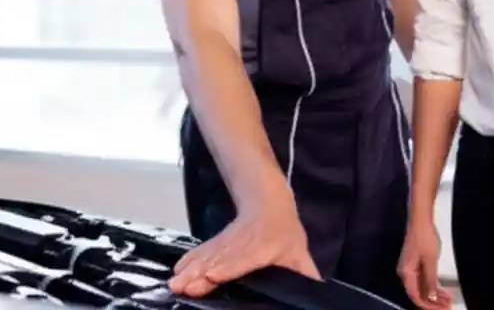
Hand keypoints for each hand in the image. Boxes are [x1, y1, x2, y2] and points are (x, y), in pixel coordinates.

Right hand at [168, 185, 319, 296]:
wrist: (266, 200)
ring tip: (175, 283)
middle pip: (217, 260)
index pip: (243, 259)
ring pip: (206, 256)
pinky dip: (188, 261)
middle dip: (199, 273)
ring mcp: (226, 242)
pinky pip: (201, 251)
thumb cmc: (285, 231)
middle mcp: (241, 245)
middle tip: (182, 286)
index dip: (228, 266)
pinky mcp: (217, 241)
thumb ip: (305, 274)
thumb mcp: (299, 252)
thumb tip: (318, 294)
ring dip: (189, 269)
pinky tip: (177, 270)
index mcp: (263, 248)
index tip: (213, 274)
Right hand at [398, 217, 451, 309]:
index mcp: (407, 274)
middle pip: (418, 294)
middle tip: (448, 306)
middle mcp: (406, 274)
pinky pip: (423, 280)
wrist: (420, 221)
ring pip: (422, 288)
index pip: (415, 296)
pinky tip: (443, 291)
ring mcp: (411, 270)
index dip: (428, 306)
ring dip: (434, 296)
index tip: (441, 309)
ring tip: (448, 300)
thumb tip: (430, 297)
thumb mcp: (430, 261)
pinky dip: (433, 287)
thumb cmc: (424, 239)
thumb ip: (430, 281)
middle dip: (433, 302)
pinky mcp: (416, 265)